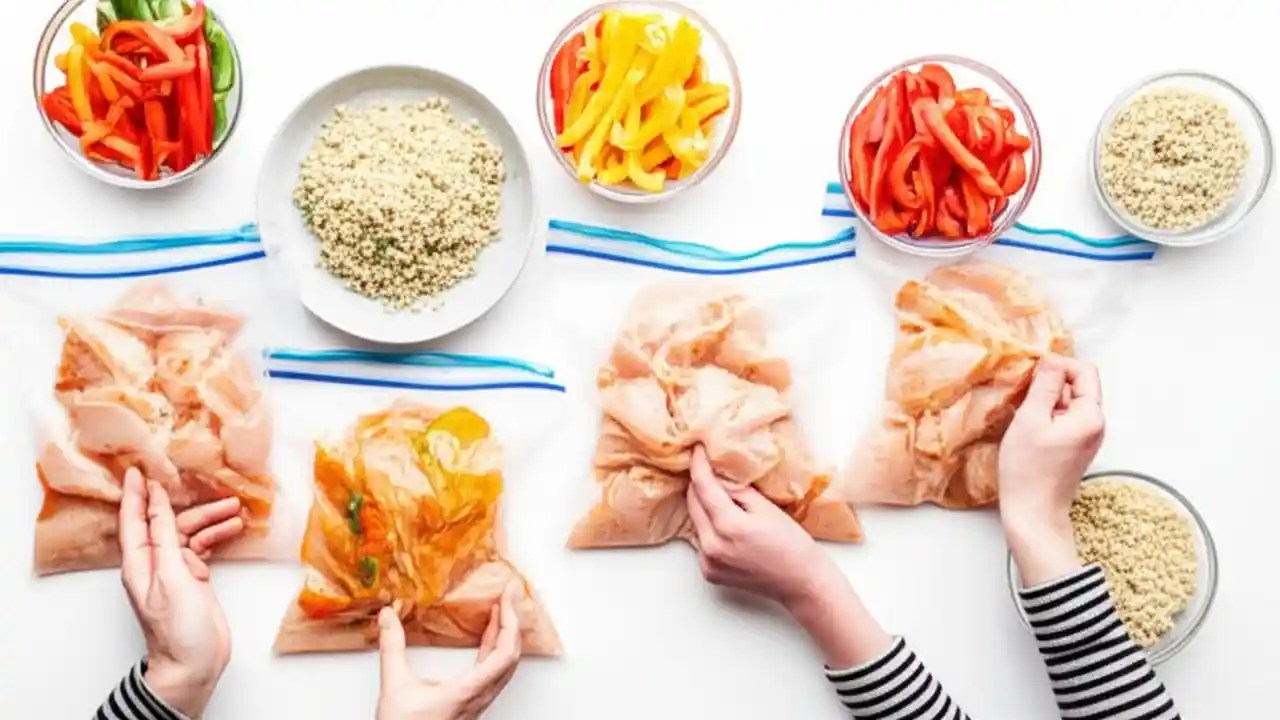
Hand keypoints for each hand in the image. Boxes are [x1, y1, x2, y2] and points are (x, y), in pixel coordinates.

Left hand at [118, 468, 245, 717]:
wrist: (194, 664)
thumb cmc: (178, 628)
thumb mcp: (171, 575)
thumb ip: (164, 535)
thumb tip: (156, 500)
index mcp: (139, 562)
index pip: (133, 520)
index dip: (135, 494)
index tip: (138, 470)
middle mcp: (154, 563)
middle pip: (170, 524)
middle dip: (194, 507)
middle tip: (219, 492)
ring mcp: (175, 571)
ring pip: (190, 534)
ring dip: (211, 521)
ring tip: (236, 511)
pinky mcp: (193, 579)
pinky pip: (203, 548)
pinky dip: (217, 537)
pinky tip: (232, 530)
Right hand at [376, 582, 521, 719]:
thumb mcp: (394, 687)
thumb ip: (392, 648)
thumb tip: (388, 616)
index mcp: (468, 692)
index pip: (504, 652)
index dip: (511, 620)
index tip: (508, 595)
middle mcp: (479, 698)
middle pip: (512, 656)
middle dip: (514, 621)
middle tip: (510, 594)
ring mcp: (477, 703)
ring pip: (505, 666)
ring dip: (506, 635)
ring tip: (501, 609)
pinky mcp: (470, 704)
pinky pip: (493, 672)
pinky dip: (494, 649)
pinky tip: (487, 636)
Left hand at [686, 447, 890, 667]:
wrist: (801, 583)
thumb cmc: (792, 545)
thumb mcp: (766, 508)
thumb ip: (738, 490)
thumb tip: (719, 474)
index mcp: (727, 526)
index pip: (703, 487)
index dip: (698, 465)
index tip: (697, 450)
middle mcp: (712, 546)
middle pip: (693, 504)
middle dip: (698, 484)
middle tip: (707, 468)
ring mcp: (708, 562)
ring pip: (695, 522)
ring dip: (703, 507)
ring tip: (719, 495)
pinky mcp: (709, 572)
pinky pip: (701, 540)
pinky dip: (708, 528)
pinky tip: (725, 523)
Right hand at [998, 354, 1104, 585]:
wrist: (1033, 513)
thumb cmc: (1028, 471)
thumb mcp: (1030, 419)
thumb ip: (1045, 385)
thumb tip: (1052, 359)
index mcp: (1090, 416)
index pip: (1083, 370)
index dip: (1058, 366)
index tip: (1032, 376)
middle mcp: (1096, 425)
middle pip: (1078, 385)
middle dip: (1051, 385)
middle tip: (1024, 399)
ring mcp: (1087, 438)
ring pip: (1068, 403)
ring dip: (1046, 402)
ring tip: (1024, 418)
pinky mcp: (1075, 447)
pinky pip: (1064, 419)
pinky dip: (1046, 417)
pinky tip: (1029, 430)